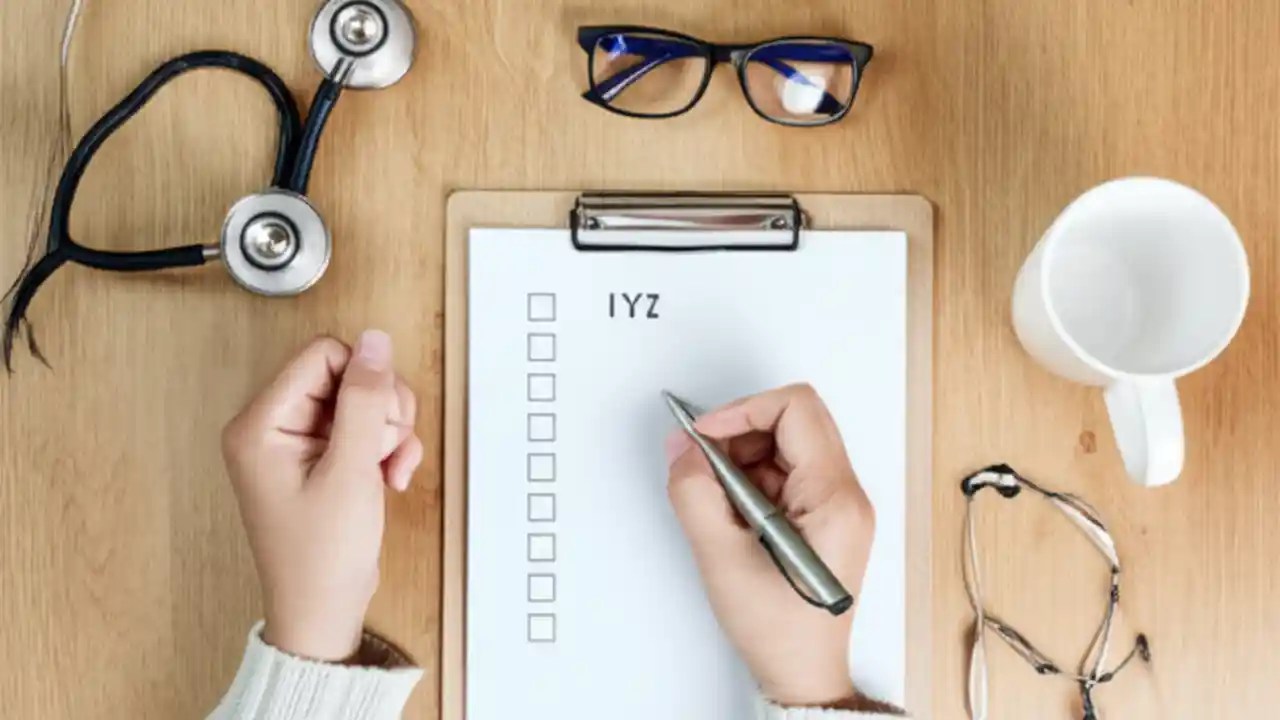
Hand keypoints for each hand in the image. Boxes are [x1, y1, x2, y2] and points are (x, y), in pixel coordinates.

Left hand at [221, 331, 422, 660]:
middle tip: (387, 450)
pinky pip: (365, 429)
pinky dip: (387, 449)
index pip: (323, 356)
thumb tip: (375, 340)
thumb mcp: (350, 470)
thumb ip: (365, 400)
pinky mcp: (322, 460)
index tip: (382, 422)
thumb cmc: (323, 554)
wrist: (323, 613)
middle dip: (382, 410)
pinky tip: (390, 479)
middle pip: (347, 376)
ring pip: (363, 401)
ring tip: (390, 470)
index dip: (364, 380)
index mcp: (261, 423)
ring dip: (390, 432)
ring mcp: (299, 444)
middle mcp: (274, 426)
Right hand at [665, 384, 874, 706]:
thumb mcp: (722, 559)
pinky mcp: (821, 515)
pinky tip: (731, 514)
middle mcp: (845, 494)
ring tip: (716, 500)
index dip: (743, 410)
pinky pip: (784, 472)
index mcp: (835, 499)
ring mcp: (836, 504)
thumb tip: (683, 448)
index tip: (705, 434)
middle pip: (793, 420)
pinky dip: (749, 480)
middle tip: (703, 463)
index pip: (797, 409)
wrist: (801, 673)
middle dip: (739, 432)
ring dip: (741, 458)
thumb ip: (695, 494)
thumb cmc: (778, 631)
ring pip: (785, 444)